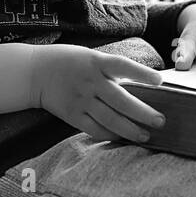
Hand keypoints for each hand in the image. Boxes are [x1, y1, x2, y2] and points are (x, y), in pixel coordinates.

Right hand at [30, 44, 165, 142]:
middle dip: (143, 113)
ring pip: (110, 118)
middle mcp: (90, 82)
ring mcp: (81, 100)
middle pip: (121, 100)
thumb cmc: (69, 62)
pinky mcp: (72, 115)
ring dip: (130, 129)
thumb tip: (141, 85)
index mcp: (97, 62)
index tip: (160, 81)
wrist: (34, 72)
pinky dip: (109, 135)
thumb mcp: (91, 57)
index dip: (142, 73)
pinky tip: (122, 138)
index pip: (123, 66)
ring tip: (146, 136)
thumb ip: (112, 70)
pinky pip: (94, 129)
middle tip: (161, 121)